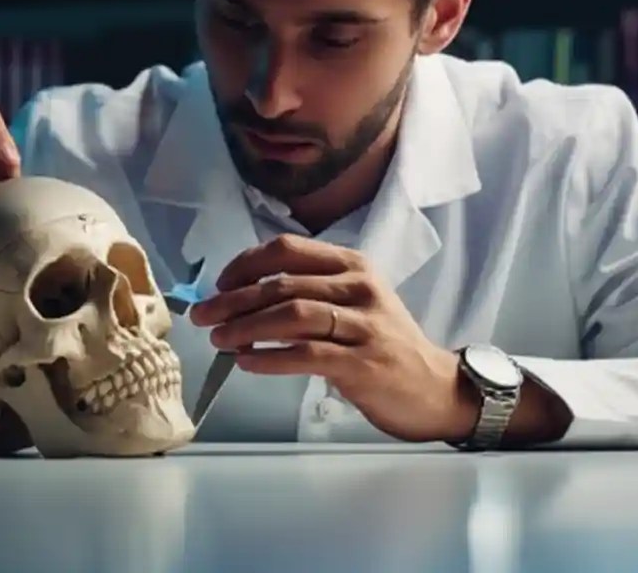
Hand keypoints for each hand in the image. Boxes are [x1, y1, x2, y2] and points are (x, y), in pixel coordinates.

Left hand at [188, 234, 477, 442]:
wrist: (435, 388)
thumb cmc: (384, 345)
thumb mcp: (354, 305)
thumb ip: (309, 294)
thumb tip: (241, 298)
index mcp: (352, 266)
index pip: (287, 249)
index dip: (245, 264)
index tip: (219, 284)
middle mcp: (359, 288)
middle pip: (282, 285)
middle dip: (233, 300)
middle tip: (202, 316)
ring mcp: (364, 326)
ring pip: (292, 316)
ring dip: (246, 328)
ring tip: (218, 340)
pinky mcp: (364, 363)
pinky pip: (307, 354)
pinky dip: (270, 358)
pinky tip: (247, 363)